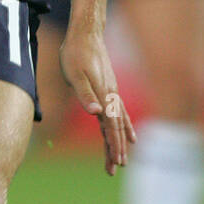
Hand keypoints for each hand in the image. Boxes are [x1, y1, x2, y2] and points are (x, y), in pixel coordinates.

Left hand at [59, 23, 135, 175]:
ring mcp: (111, 93)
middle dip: (116, 149)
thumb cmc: (76, 53)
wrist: (86, 34)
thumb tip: (95, 112)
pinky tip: (129, 134)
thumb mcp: (75, 74)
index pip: (110, 126)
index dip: (113, 145)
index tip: (116, 163)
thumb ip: (84, 94)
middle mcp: (111, 96)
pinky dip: (124, 127)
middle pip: (116, 128)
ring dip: (119, 141)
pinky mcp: (108, 89)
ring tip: (121, 159)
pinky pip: (118, 114)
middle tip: (114, 169)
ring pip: (118, 123)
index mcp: (104, 96)